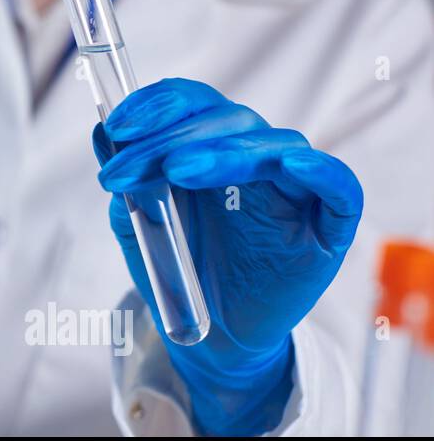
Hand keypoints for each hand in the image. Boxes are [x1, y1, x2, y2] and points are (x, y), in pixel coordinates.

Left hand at [92, 78, 363, 434]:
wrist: (214, 336)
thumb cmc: (181, 272)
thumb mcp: (140, 225)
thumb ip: (126, 181)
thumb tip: (100, 133)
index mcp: (212, 149)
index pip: (193, 104)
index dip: (157, 105)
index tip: (117, 126)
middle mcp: (255, 159)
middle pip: (228, 120)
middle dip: (171, 137)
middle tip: (128, 166)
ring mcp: (296, 190)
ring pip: (275, 144)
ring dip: (224, 151)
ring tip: (177, 170)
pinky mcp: (328, 228)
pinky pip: (339, 188)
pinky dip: (321, 171)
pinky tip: (292, 163)